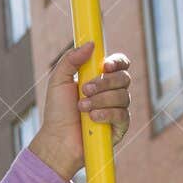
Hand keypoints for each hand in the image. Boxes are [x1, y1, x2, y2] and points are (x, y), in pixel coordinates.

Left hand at [30, 40, 132, 181]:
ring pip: (124, 96)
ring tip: (81, 107)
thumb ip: (71, 59)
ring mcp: (117, 110)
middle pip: (124, 78)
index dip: (117, 62)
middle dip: (105, 83)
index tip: (105, 66)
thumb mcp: (58, 80)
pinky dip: (106, 114)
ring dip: (101, 100)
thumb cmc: (57, 111)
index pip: (120, 64)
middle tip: (85, 90)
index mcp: (101, 79)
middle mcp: (112, 93)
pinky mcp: (119, 127)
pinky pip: (123, 115)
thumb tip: (90, 43)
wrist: (57, 139)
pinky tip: (92, 118)